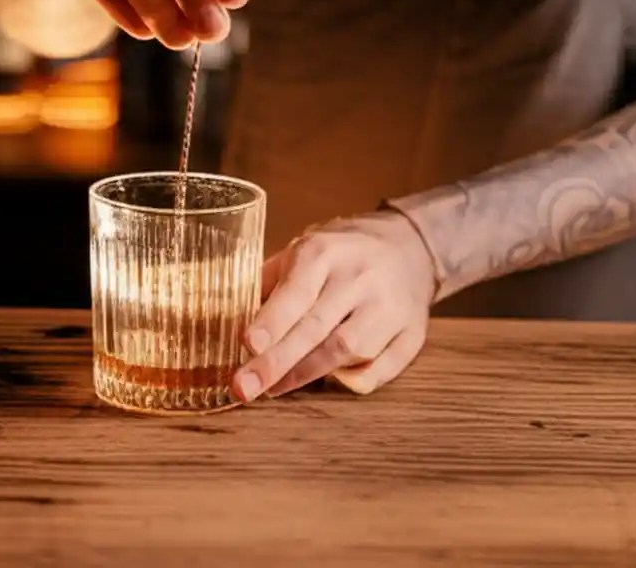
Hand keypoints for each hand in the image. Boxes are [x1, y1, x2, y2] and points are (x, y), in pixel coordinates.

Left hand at [232, 212, 436, 400]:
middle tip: (244, 388)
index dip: (273, 320)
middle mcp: (362, 278)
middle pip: (318, 329)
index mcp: (327, 252)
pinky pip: (379, 370)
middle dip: (277, 363)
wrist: (409, 248)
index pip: (298, 292)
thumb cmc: (340, 255)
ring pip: (349, 352)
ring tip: (273, 387)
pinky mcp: (412, 334)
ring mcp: (392, 307)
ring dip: (307, 374)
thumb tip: (222, 319)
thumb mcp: (301, 251)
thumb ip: (266, 283)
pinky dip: (350, 381)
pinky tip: (328, 379)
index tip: (247, 344)